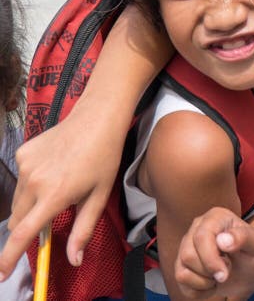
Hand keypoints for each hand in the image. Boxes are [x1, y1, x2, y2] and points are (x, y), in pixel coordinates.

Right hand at [0, 104, 125, 275]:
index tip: (1, 274)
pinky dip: (33, 181)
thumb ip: (83, 229)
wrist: (97, 119)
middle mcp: (34, 182)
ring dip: (31, 204)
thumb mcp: (100, 196)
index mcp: (54, 195)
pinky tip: (54, 167)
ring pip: (19, 200)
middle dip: (28, 227)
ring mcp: (26, 166)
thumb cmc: (104, 158)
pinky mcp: (23, 153)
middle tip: (49, 218)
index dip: (9, 257)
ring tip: (59, 185)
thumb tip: (73, 260)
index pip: (23, 234)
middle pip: (18, 220)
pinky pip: (22, 178)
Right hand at [175, 207, 253, 299]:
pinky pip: (181, 283)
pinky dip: (198, 291)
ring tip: (220, 275)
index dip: (211, 259)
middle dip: (209, 271)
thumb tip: (223, 240)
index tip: (225, 274)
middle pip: (188, 255)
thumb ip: (245, 237)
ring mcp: (187, 246)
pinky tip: (212, 283)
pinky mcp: (182, 264)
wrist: (253, 269)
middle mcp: (197, 228)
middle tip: (227, 270)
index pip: (201, 237)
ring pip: (181, 272)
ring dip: (204, 282)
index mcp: (216, 217)